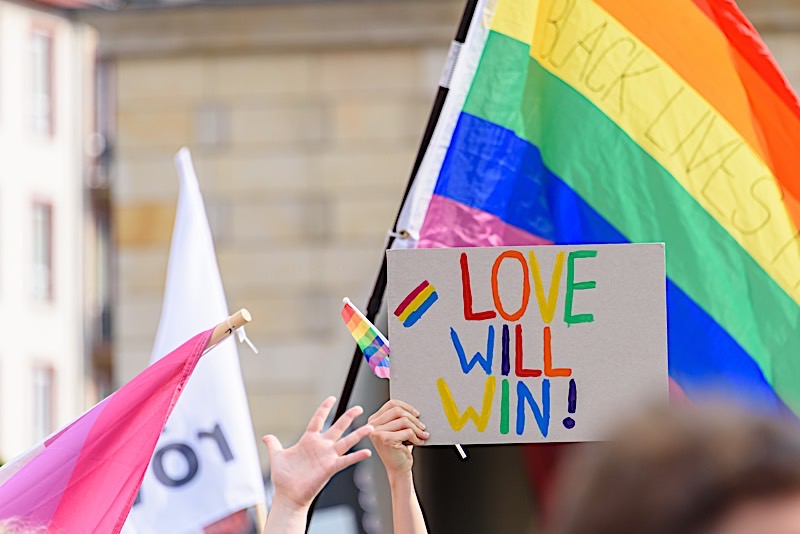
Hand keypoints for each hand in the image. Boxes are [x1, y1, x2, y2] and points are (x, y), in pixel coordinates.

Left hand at [263, 396, 372, 511]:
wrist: (287, 495)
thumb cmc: (284, 477)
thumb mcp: (277, 456)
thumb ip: (274, 444)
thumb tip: (266, 436)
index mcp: (308, 440)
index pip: (318, 420)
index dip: (324, 409)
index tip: (331, 398)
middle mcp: (320, 446)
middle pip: (337, 427)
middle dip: (348, 417)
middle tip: (359, 408)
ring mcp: (327, 456)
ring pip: (346, 442)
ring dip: (358, 435)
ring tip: (370, 427)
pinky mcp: (330, 468)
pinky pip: (345, 460)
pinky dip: (356, 457)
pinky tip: (367, 452)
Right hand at [368, 400, 428, 481]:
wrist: (398, 469)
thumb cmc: (399, 449)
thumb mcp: (397, 430)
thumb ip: (399, 418)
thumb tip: (414, 409)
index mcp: (374, 421)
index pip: (391, 404)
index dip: (407, 407)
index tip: (416, 414)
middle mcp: (373, 426)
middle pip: (398, 410)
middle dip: (414, 418)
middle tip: (422, 426)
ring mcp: (378, 433)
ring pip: (404, 420)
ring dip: (417, 428)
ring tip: (422, 435)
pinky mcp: (386, 440)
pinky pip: (407, 432)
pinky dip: (417, 437)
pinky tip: (419, 442)